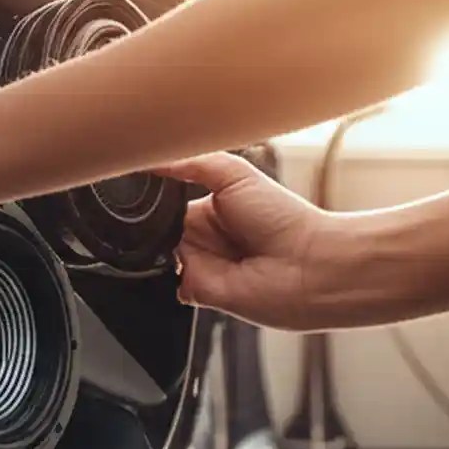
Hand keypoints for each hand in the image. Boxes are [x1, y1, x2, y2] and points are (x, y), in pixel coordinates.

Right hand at [158, 152, 341, 330]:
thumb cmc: (284, 218)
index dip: (153, 193)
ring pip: (154, 253)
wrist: (308, 266)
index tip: (140, 181)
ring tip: (177, 234)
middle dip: (152, 218)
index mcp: (209, 205)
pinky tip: (176, 261)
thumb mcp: (234, 173)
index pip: (165, 198)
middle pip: (155, 225)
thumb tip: (150, 157)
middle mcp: (202, 236)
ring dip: (156, 245)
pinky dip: (161, 274)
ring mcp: (198, 264)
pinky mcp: (197, 290)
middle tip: (163, 211)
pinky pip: (163, 282)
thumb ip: (190, 162)